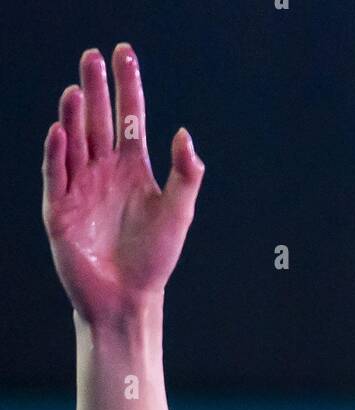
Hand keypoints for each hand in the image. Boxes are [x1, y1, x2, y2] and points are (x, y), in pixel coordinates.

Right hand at [41, 43, 204, 324]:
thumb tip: (184, 135)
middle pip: (97, 120)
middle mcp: (104, 172)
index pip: (129, 117)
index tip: (124, 53)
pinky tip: (61, 131)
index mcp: (133, 169)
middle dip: (95, 89)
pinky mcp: (60, 210)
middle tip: (92, 57)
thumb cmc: (154, 260)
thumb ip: (186, 175)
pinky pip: (57, 175)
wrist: (127, 299)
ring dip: (73, 115)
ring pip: (74, 142)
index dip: (127, 86)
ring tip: (76, 89)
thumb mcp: (178, 214)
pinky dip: (57, 153)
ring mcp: (80, 188)